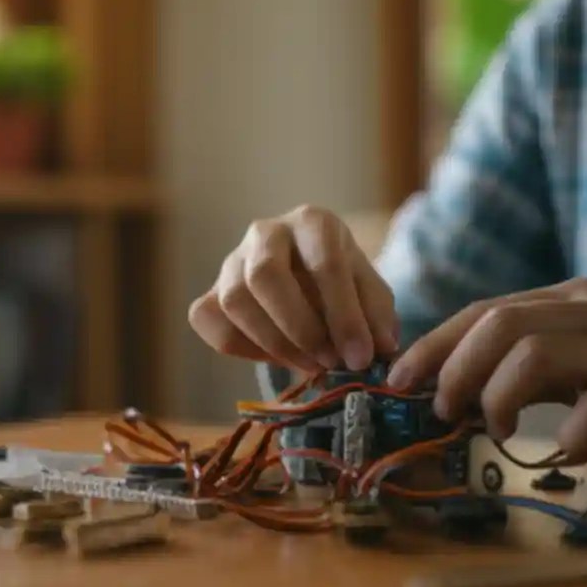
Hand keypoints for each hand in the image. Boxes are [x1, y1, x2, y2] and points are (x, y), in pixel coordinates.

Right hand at [188, 205, 399, 371]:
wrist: (307, 277)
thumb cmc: (340, 282)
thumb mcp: (370, 291)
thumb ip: (376, 316)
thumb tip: (379, 348)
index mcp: (312, 222)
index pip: (324, 263)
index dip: (344, 316)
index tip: (360, 357)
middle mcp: (266, 233)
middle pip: (265, 275)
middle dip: (299, 328)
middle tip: (327, 361)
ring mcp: (232, 260)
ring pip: (234, 300)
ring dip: (273, 343)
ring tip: (308, 364)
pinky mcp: (211, 290)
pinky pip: (208, 319)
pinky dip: (240, 347)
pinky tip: (275, 358)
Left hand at [386, 278, 586, 462]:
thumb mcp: (581, 367)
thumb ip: (523, 367)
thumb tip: (444, 386)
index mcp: (580, 300)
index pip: (487, 310)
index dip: (434, 345)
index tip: (397, 381)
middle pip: (504, 326)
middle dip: (456, 371)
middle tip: (442, 413)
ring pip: (540, 355)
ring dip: (500, 399)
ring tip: (500, 433)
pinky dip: (572, 436)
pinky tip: (573, 453)